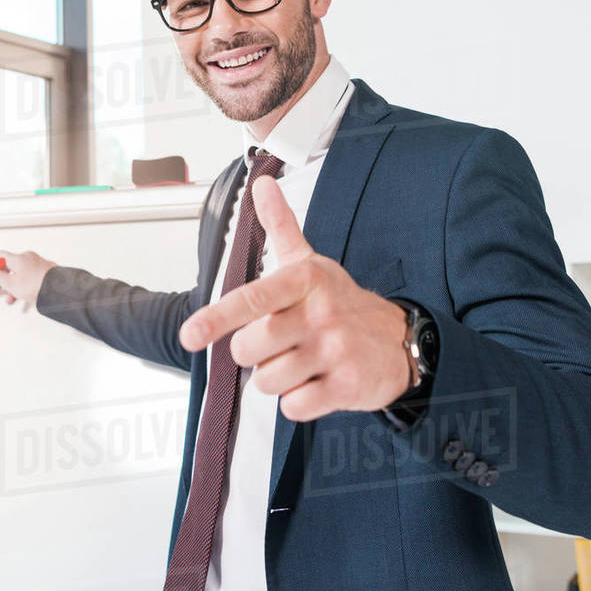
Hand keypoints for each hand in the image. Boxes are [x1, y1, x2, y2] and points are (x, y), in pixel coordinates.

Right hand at [0, 249, 58, 309]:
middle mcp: (29, 258)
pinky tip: (22, 296)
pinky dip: (22, 286)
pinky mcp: (45, 273)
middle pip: (9, 266)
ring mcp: (38, 265)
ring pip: (20, 274)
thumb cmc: (37, 283)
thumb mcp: (10, 283)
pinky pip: (29, 278)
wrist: (58, 289)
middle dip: (0, 278)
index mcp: (19, 257)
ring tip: (9, 297)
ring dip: (11, 285)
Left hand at [178, 174, 412, 422]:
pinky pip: (293, 406)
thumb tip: (261, 184)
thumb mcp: (313, 263)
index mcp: (306, 280)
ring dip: (278, 379)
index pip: (254, 299)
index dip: (217, 318)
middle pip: (248, 350)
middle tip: (281, 343)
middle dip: (255, 354)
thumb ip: (281, 226)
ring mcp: (336, 350)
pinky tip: (318, 382)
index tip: (190, 335)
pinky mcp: (346, 386)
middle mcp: (321, 313)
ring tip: (304, 362)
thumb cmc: (344, 303)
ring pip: (267, 381)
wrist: (400, 340)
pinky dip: (298, 401)